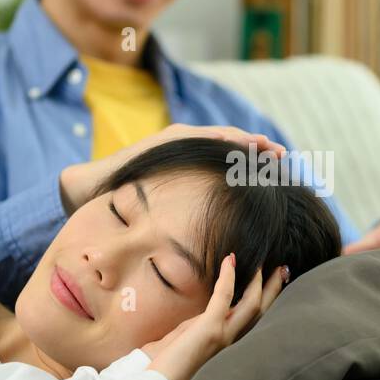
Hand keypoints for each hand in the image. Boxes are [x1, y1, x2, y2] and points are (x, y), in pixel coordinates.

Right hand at [59, 124, 286, 213]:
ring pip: (222, 138)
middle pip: (233, 146)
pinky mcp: (171, 138)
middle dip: (259, 150)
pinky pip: (201, 137)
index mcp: (195, 165)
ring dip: (246, 141)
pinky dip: (223, 140)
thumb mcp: (169, 213)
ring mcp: (182, 140)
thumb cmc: (132, 207)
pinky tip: (241, 144)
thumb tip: (222, 242)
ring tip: (267, 147)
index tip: (281, 169)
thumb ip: (191, 218)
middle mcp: (191, 147)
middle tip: (283, 156)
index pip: (233, 161)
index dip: (257, 163)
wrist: (96, 188)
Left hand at [140, 255, 286, 379]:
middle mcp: (231, 339)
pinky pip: (224, 297)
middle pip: (262, 310)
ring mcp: (223, 334)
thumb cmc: (166, 361)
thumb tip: (204, 312)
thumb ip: (201, 324)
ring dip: (259, 281)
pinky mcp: (210, 329)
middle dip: (274, 289)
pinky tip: (230, 260)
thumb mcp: (189, 337)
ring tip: (263, 263)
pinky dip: (228, 276)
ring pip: (252, 304)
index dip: (265, 298)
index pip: (253, 317)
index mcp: (227, 340)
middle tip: (284, 268)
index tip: (274, 279)